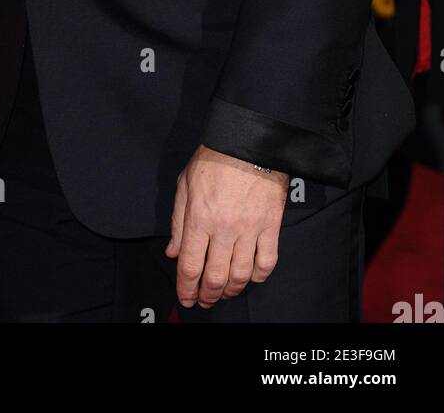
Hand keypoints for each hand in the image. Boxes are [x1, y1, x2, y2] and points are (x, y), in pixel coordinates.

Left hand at [166, 144, 286, 307]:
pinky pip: (266, 263)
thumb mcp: (185, 185)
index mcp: (199, 218)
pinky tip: (250, 277)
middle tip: (204, 301)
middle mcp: (224, 229)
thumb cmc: (213, 159)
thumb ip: (178, 222)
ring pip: (241, 276)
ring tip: (224, 292)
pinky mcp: (270, 226)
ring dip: (230, 290)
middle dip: (207, 296)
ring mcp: (249, 229)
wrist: (248, 142)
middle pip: (215, 277)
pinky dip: (258, 276)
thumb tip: (173, 252)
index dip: (185, 288)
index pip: (189, 266)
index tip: (185, 297)